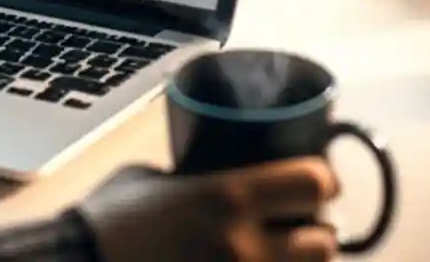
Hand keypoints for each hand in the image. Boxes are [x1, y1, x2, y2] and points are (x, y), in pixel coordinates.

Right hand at [79, 158, 339, 261]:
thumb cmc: (105, 223)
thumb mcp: (146, 180)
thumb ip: (185, 178)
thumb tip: (200, 175)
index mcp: (226, 196)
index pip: (313, 182)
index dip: (322, 180)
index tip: (316, 181)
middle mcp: (244, 244)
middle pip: (324, 241)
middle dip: (313, 233)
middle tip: (297, 227)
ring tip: (275, 255)